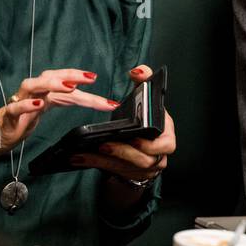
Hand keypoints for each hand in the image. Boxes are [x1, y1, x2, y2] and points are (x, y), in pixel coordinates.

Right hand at [0, 68, 115, 164]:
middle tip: (92, 78)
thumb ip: (57, 103)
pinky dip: (27, 105)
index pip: (64, 84)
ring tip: (70, 86)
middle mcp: (30, 96)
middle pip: (51, 78)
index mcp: (40, 96)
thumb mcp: (40, 115)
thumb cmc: (11, 127)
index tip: (100, 84)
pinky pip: (15, 109)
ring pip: (33, 86)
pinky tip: (38, 104)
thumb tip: (82, 96)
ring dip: (51, 83)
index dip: (82, 81)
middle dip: (72, 76)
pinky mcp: (6, 119)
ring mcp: (17, 105)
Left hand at [70, 64, 175, 184]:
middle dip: (123, 153)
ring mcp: (145, 168)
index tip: (135, 140)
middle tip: (104, 145)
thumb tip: (137, 71)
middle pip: (144, 160)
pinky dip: (96, 165)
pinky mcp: (129, 174)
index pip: (165, 144)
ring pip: (127, 168)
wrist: (142, 143)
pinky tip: (79, 158)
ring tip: (85, 152)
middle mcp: (159, 156)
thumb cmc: (145, 119)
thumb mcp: (146, 100)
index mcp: (166, 136)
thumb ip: (144, 82)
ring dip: (105, 161)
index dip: (151, 145)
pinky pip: (113, 172)